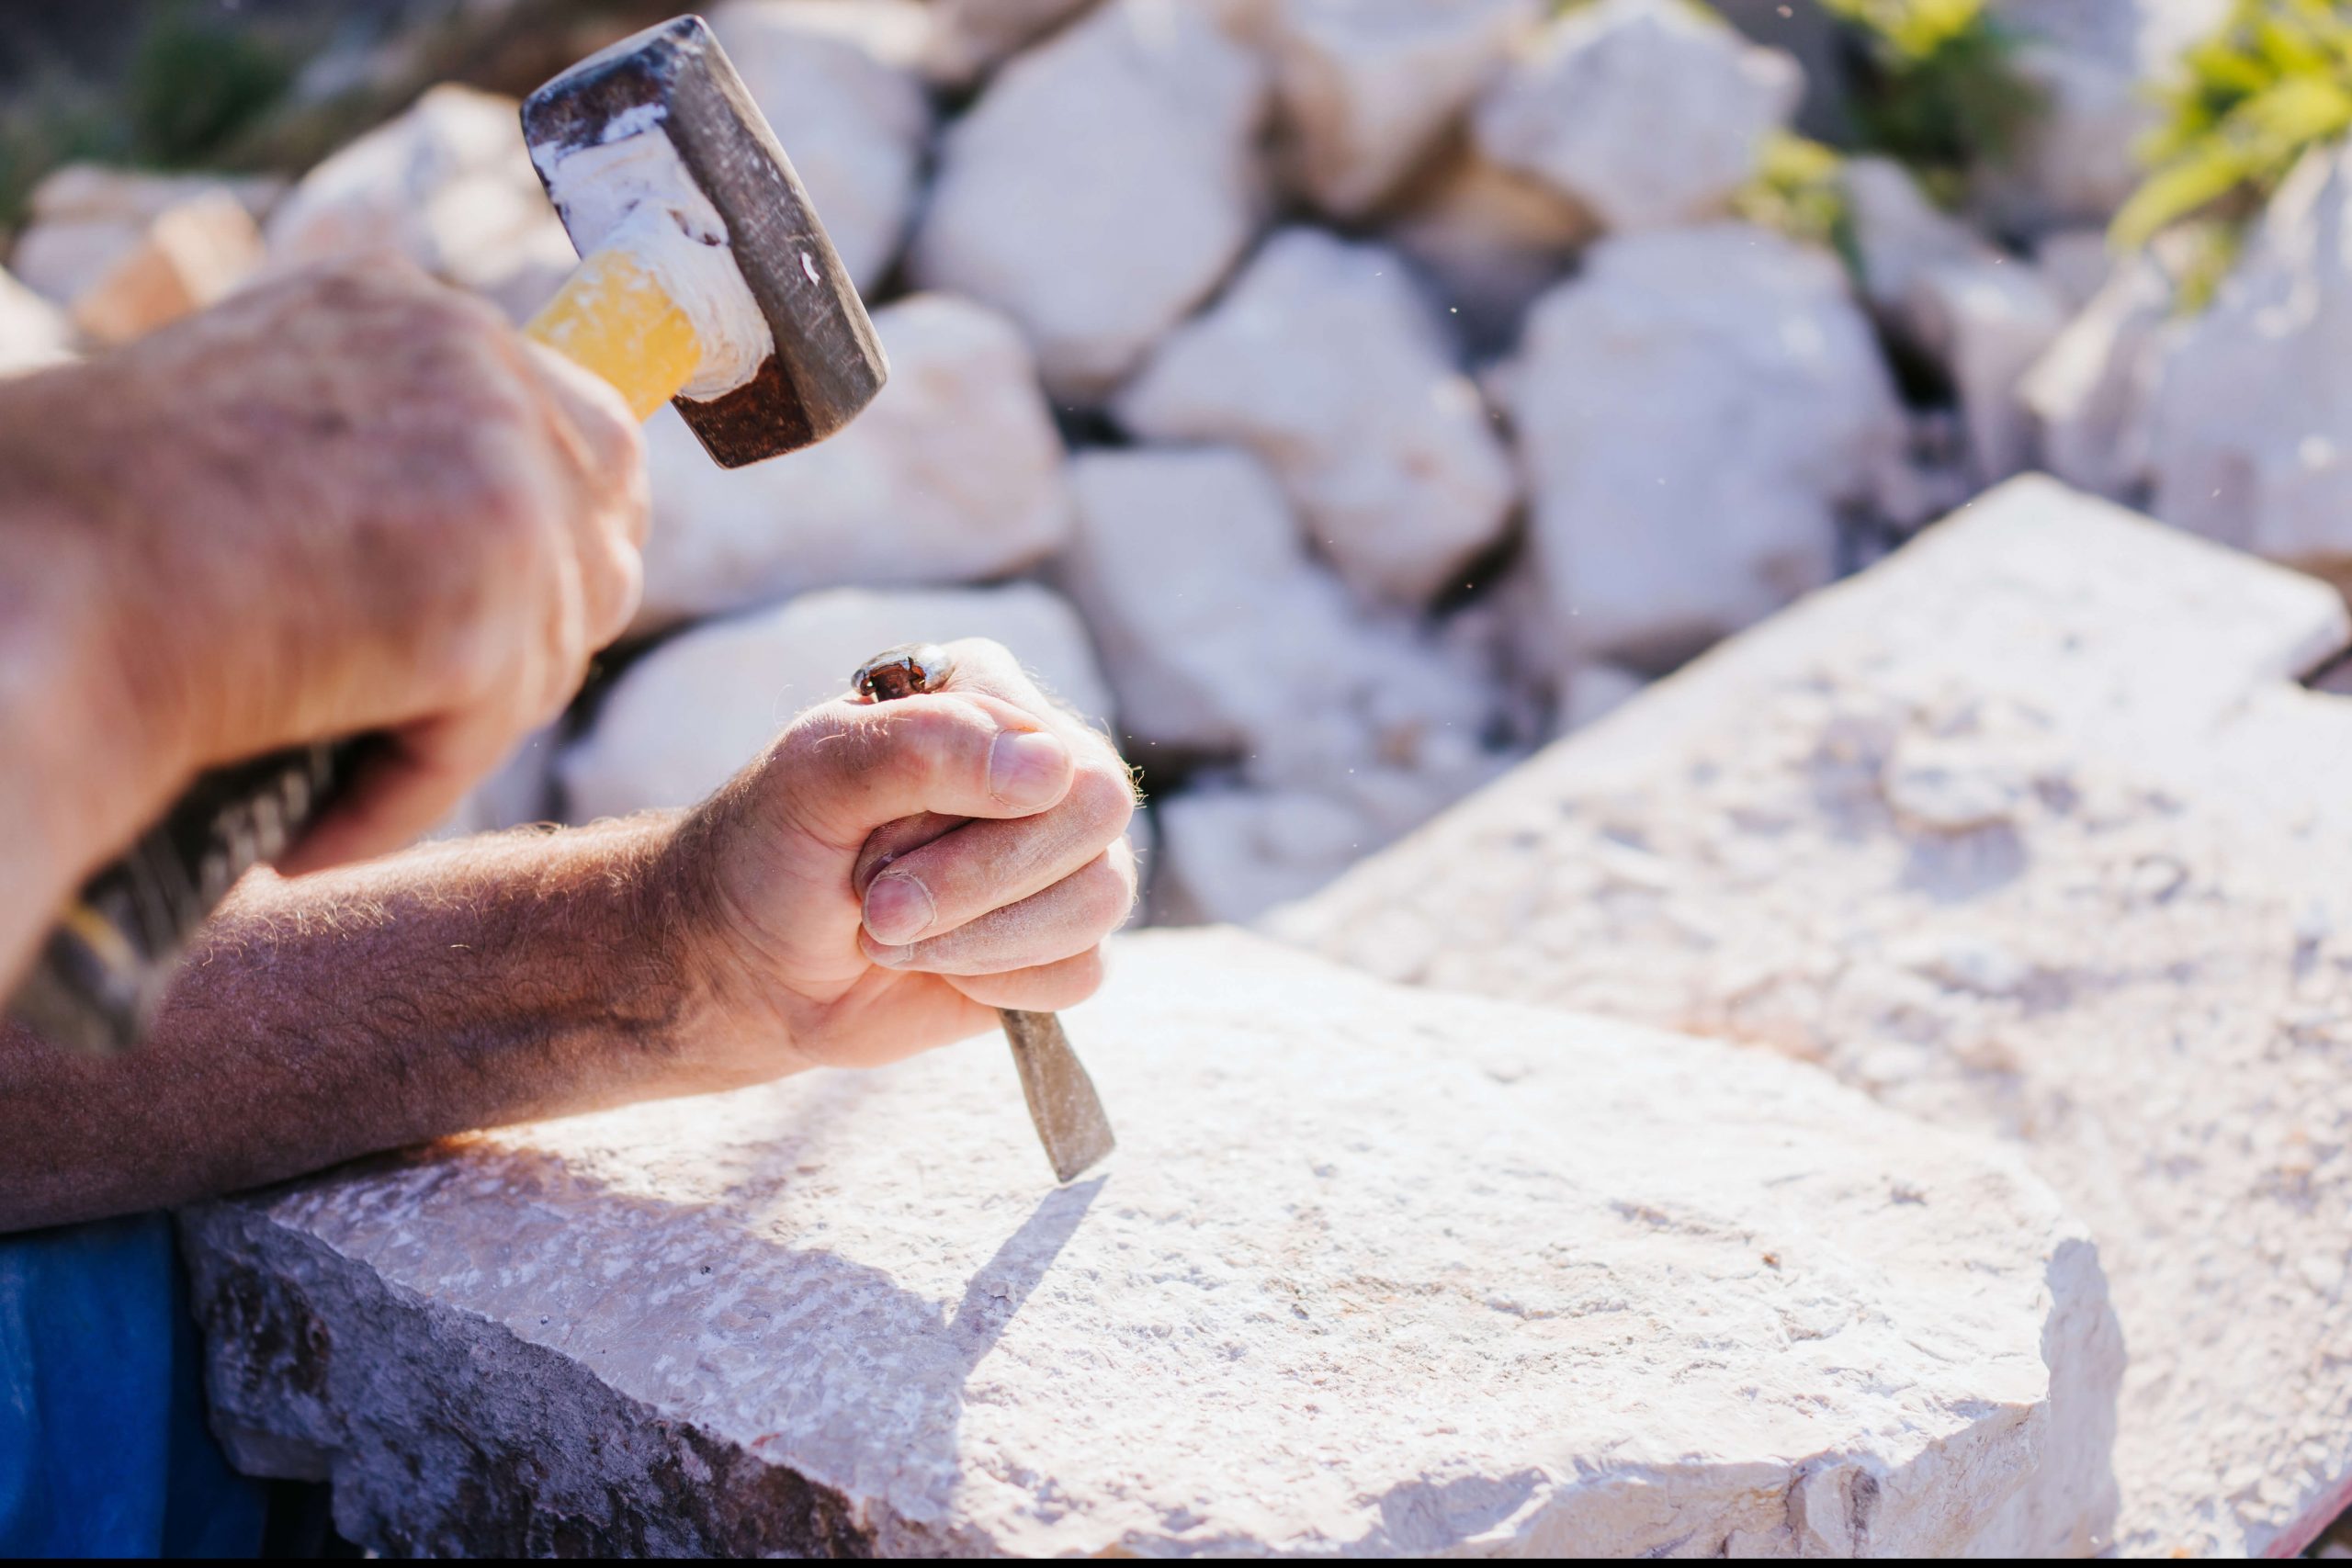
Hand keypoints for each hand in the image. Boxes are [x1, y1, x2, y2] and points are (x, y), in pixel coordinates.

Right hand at [0, 254, 646, 880]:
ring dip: (446, 720)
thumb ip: (373, 452)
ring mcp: (492, 471)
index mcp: (407, 313)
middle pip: (603, 532)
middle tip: (416, 703)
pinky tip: (299, 824)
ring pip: (555, 644)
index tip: (501, 614)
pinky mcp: (490, 596)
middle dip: (534, 630)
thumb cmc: (83, 543)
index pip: (579, 431)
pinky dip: (397, 793)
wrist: (13, 598)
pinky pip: (488, 733)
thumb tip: (506, 546)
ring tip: (312, 743)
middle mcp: (470, 362)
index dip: (553, 540)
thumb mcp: (253, 437)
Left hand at [664, 639, 1138, 1074]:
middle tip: (878, 909)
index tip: (866, 848)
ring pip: (1099, 901)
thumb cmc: (773, 849)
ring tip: (890, 935)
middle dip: (976, 885)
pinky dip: (995, 985)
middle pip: (1096, 819)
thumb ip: (922, 749)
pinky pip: (1082, 970)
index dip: (970, 822)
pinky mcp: (1057, 940)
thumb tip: (1051, 768)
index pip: (1056, 756)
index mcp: (987, 694)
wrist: (745, 965)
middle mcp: (1042, 765)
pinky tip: (936, 967)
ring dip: (976, 941)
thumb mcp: (813, 779)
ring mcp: (1059, 855)